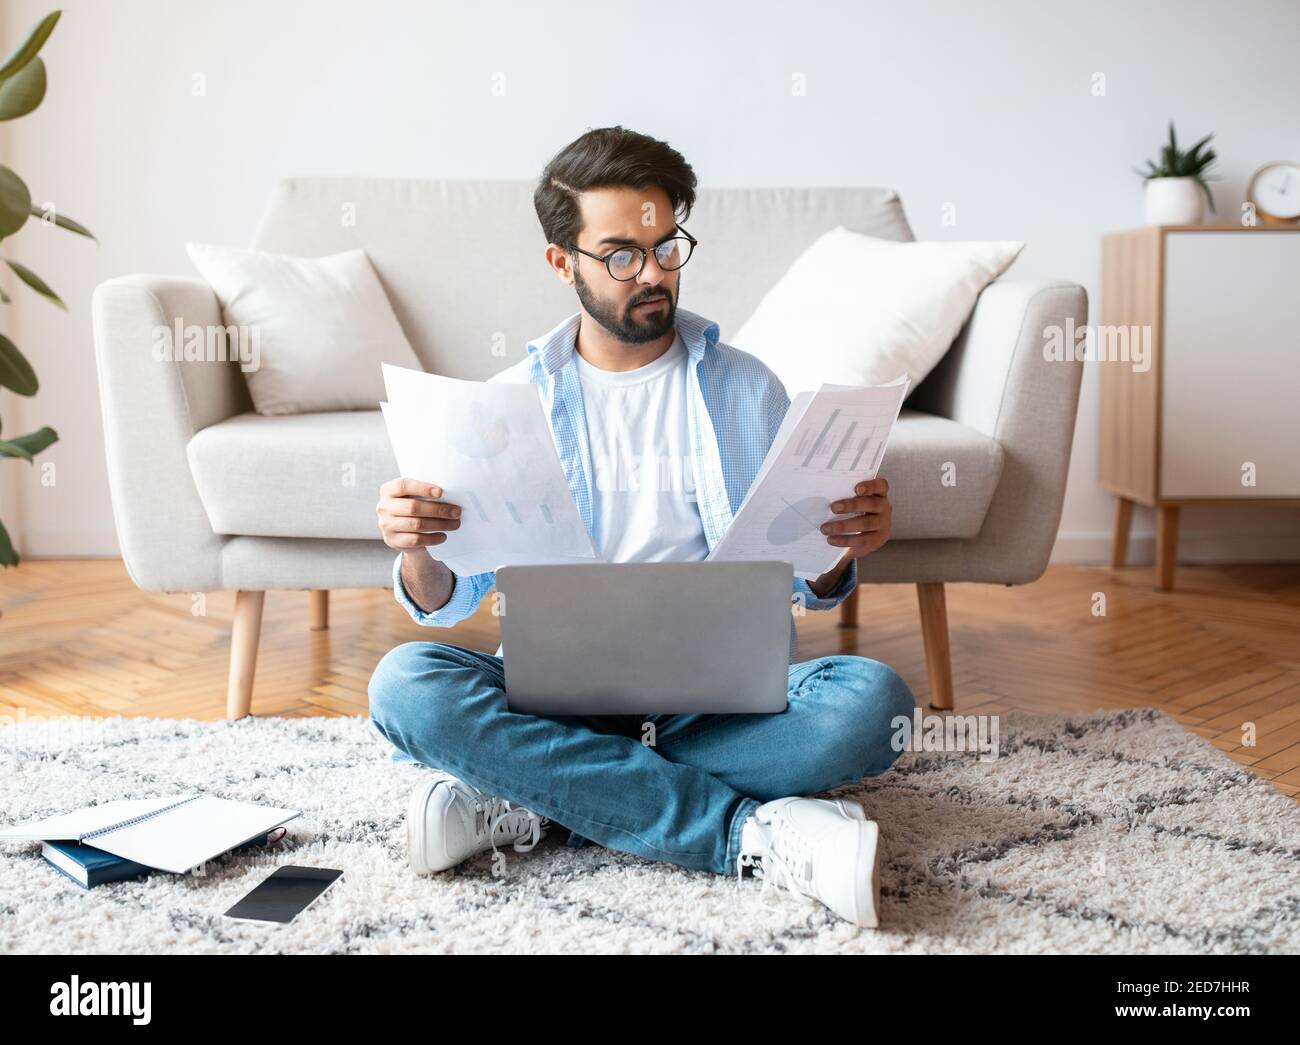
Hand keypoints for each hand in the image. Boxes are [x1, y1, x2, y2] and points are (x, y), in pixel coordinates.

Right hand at [376, 477, 461, 551]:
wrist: (403, 533)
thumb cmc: (413, 508)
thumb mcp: (414, 497)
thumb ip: (425, 493)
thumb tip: (451, 496)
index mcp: (388, 491)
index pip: (403, 486)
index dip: (422, 488)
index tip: (441, 492)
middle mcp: (384, 507)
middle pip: (413, 507)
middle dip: (438, 509)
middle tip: (456, 512)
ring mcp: (386, 525)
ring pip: (416, 525)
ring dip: (440, 524)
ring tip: (455, 524)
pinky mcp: (392, 540)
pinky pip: (415, 540)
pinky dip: (432, 538)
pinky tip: (443, 536)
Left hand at [807, 477, 891, 595]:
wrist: (865, 533)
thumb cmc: (854, 511)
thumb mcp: (852, 501)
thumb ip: (843, 495)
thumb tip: (818, 493)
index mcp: (879, 494)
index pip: (880, 486)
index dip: (870, 486)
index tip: (857, 488)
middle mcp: (885, 507)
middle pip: (872, 504)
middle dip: (851, 505)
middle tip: (833, 507)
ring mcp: (883, 524)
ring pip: (866, 524)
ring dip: (843, 526)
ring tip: (825, 528)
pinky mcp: (878, 540)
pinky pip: (862, 540)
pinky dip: (845, 540)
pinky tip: (831, 540)